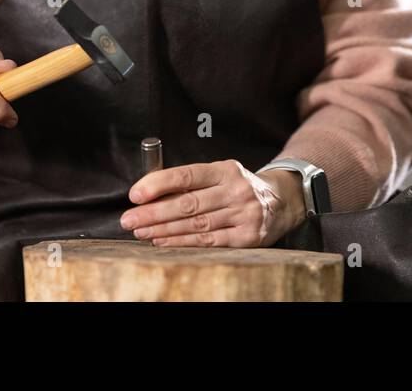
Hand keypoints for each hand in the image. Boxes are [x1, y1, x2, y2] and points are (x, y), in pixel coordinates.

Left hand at [120, 160, 307, 247]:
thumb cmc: (239, 187)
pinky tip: (163, 241)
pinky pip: (208, 242)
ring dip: (163, 231)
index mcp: (226, 169)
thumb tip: (149, 193)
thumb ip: (191, 182)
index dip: (158, 184)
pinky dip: (182, 243)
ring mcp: (244, 215)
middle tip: (129, 219)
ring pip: (195, 225)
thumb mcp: (221, 174)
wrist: (283, 201)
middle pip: (188, 204)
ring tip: (140, 232)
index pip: (187, 174)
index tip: (135, 194)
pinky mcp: (247, 237)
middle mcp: (236, 190)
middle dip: (153, 213)